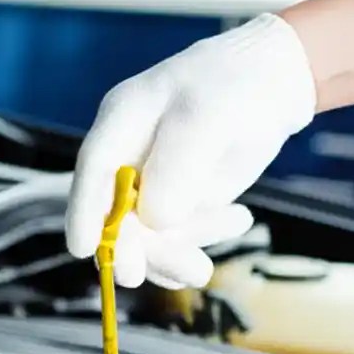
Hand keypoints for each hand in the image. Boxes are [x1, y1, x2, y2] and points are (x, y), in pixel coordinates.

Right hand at [64, 13, 316, 289]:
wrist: (270, 84)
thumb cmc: (234, 87)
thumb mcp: (208, 116)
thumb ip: (178, 166)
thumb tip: (154, 220)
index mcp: (120, 122)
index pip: (92, 170)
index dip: (84, 211)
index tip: (83, 250)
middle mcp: (127, 158)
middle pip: (117, 216)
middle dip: (149, 249)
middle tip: (194, 269)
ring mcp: (149, 184)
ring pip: (147, 238)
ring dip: (186, 248)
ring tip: (238, 219)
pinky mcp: (176, 203)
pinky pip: (173, 241)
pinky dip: (203, 240)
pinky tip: (238, 218)